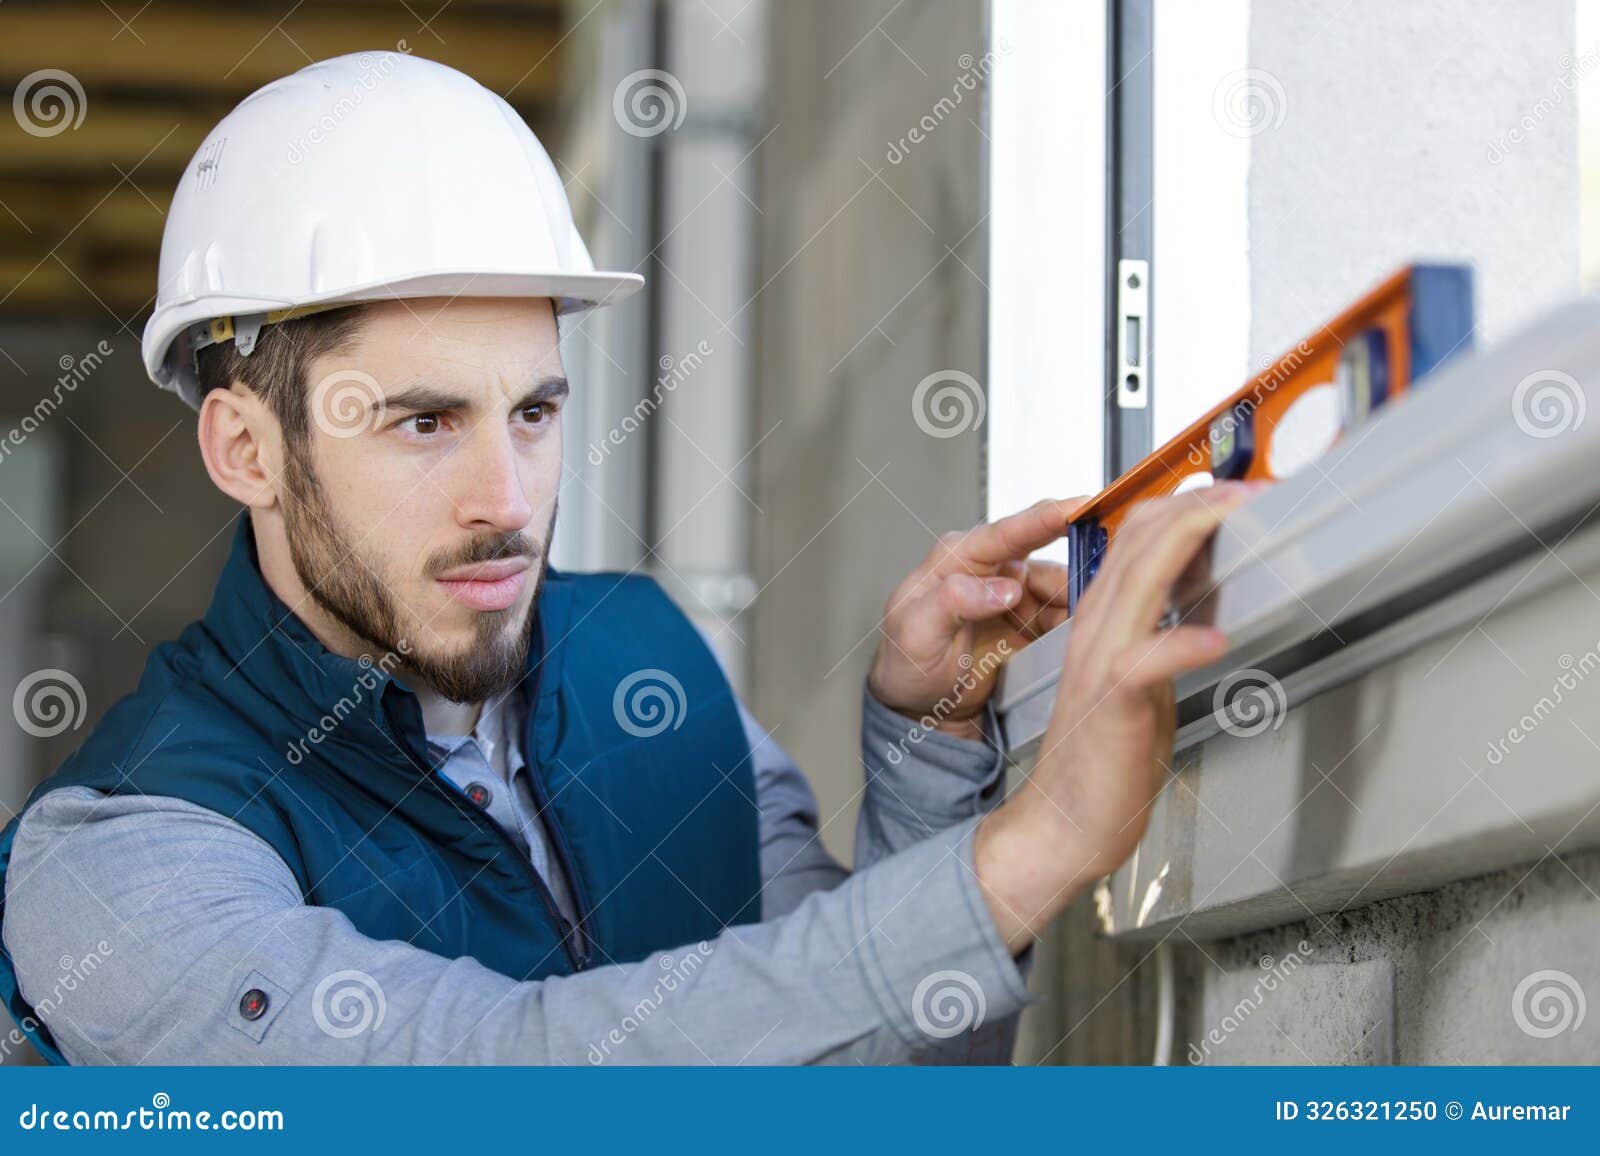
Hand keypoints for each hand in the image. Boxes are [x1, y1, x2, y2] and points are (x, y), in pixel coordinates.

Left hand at [867, 498, 1085, 739]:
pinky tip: (1085, 634)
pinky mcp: (1032, 623)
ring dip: (1079, 602)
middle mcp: (991, 570)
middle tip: (1105, 580)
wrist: (919, 707)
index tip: (1076, 507)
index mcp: (957, 559)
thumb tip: (1004, 587)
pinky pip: (1064, 618)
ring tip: (1093, 619)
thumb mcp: (917, 634)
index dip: (1042, 519)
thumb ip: (954, 602)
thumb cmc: (906, 664)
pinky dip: (1078, 623)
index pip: (1004, 534)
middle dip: (1076, 567)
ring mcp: (1015, 596)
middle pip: (1044, 559)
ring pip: (1061, 590)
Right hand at [973, 481, 1263, 951]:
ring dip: (1192, 539)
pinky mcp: (1114, 702)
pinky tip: (1214, 637)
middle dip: (1199, 503)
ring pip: (1139, 578)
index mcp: (1100, 623)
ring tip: (1236, 515)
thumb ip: (1160, 639)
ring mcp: (1101, 662)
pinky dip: (1182, 643)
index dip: (1185, 505)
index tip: (1232, 490)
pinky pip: (1146, 661)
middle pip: (1139, 540)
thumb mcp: (1140, 682)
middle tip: (1247, 486)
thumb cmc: (1103, 762)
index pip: (1136, 538)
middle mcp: (1096, 631)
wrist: (1063, 822)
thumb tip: (1199, 610)